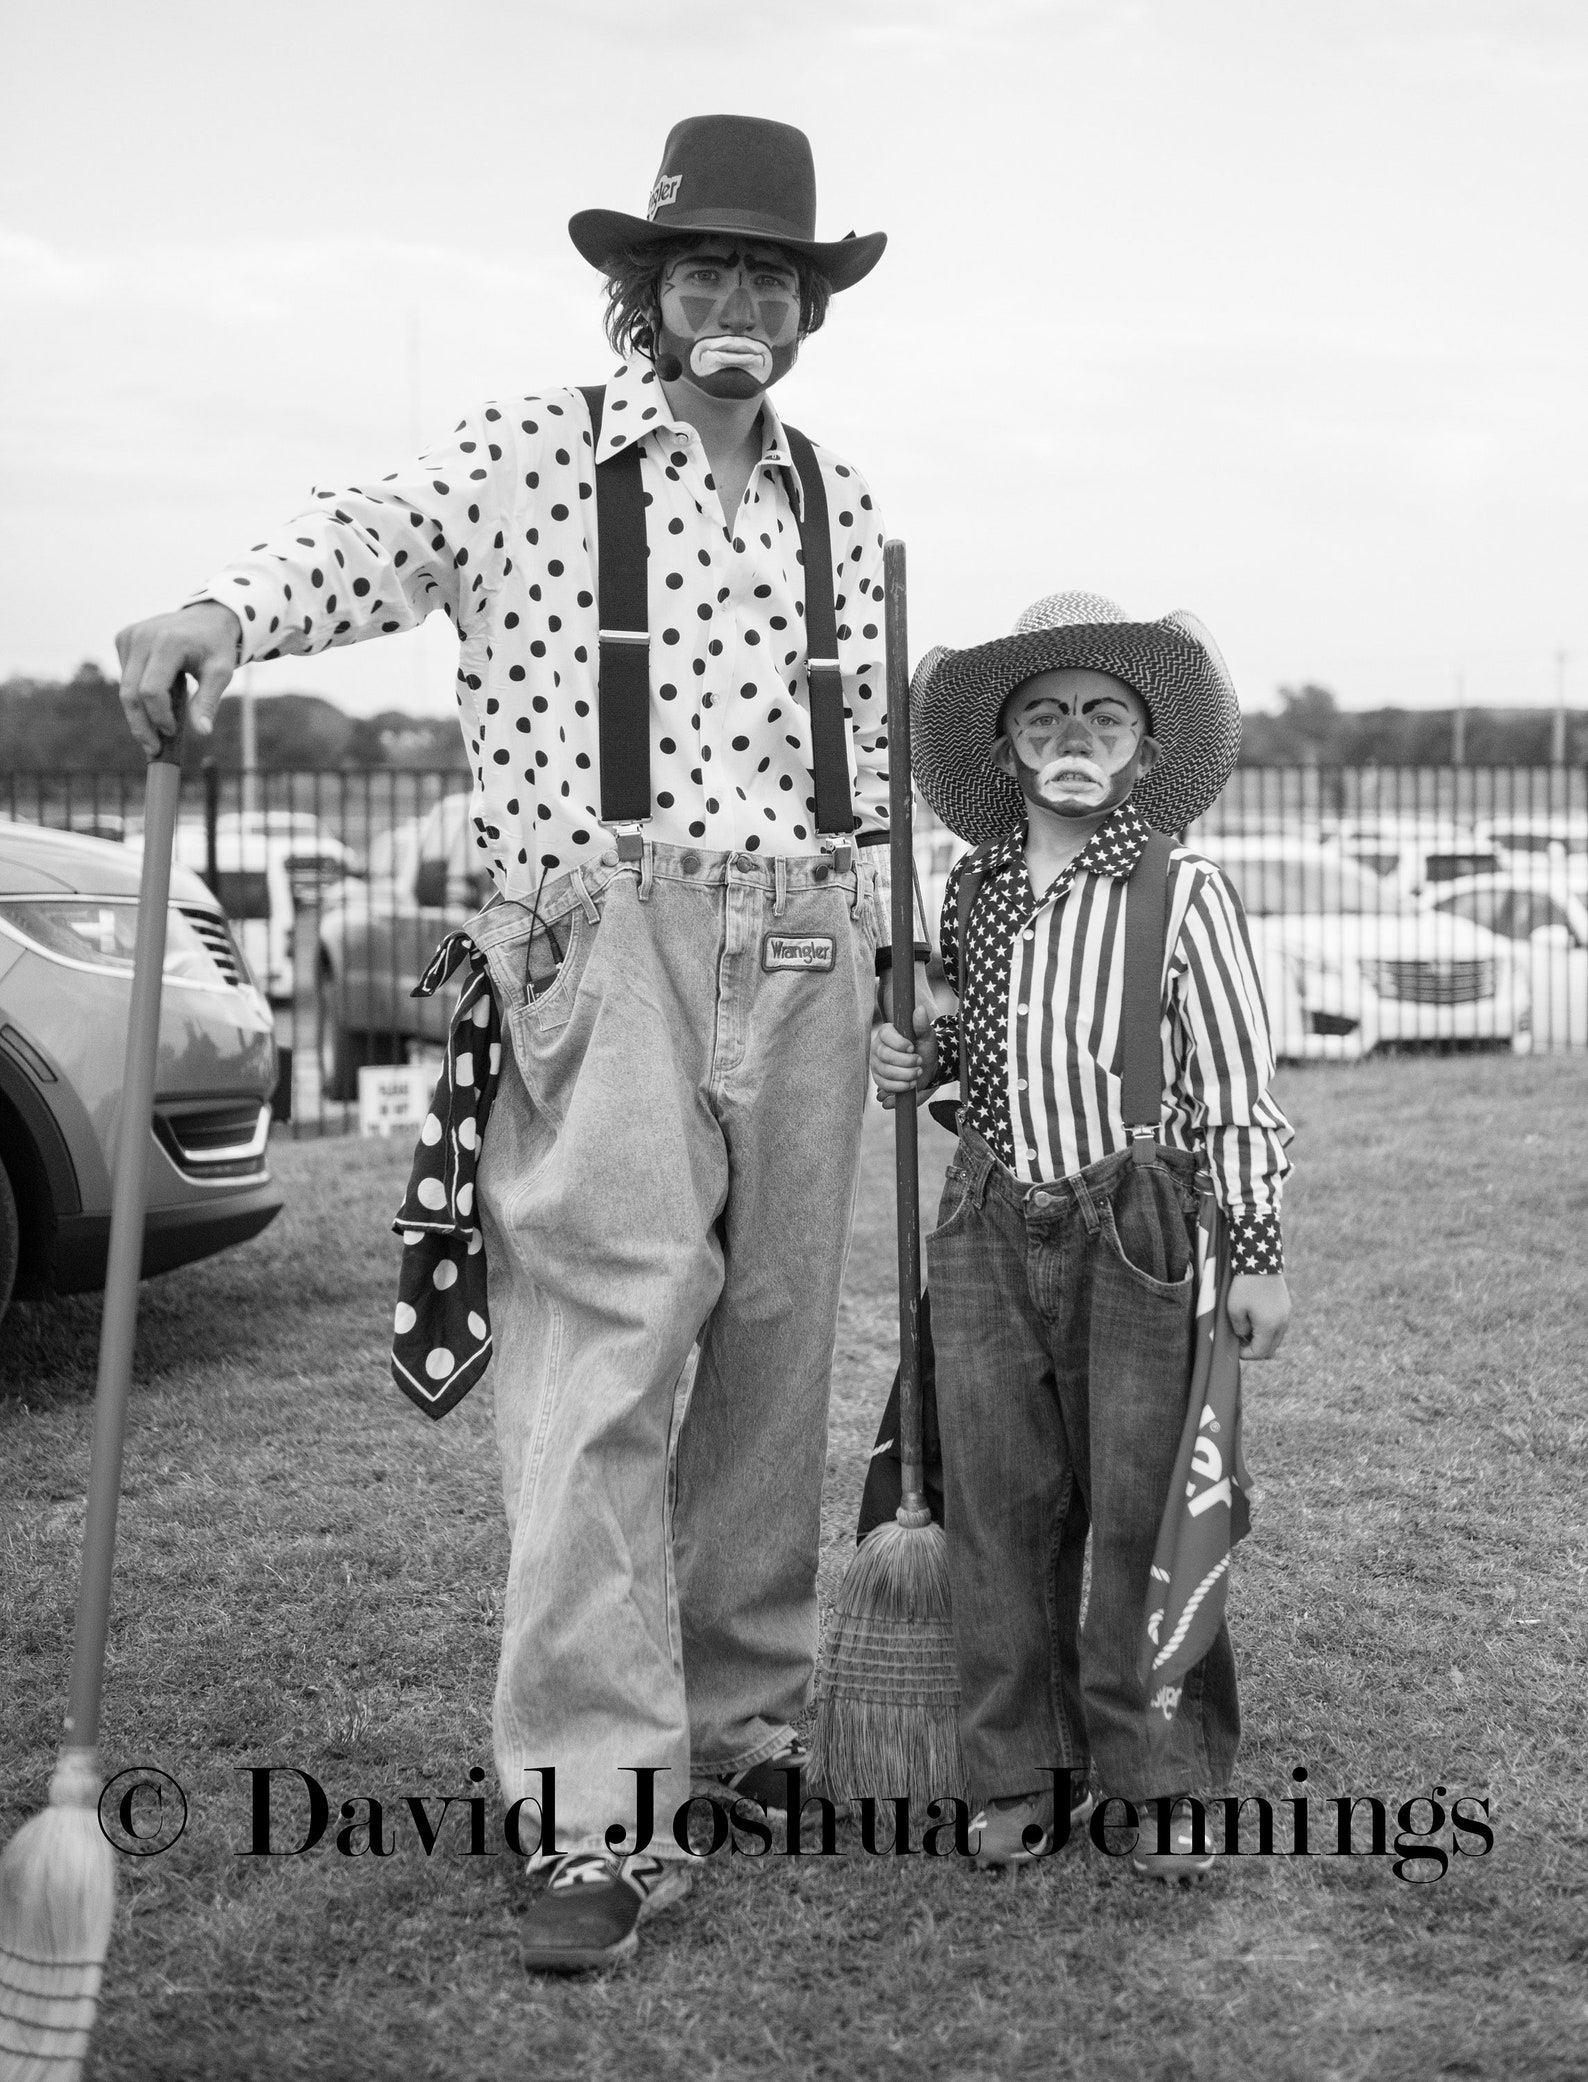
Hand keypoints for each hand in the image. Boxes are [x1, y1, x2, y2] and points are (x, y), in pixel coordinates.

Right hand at [115, 601, 242, 754]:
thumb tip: (202, 732)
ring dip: (139, 713)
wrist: (206, 618)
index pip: (151, 690)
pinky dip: (137, 694)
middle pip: (130, 693)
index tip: (172, 733)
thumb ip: (208, 701)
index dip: (159, 717)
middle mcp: (143, 636)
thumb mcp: (220, 673)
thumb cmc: (216, 647)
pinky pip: (125, 677)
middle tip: (153, 750)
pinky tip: (156, 697)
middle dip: (141, 725)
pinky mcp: (123, 638)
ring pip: (124, 688)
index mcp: (169, 642)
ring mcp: (129, 635)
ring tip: (157, 729)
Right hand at [871, 1009, 937, 1108]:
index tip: (912, 1048)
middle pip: (885, 1056)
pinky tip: (911, 1083)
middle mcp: (877, 1047)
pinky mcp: (878, 1078)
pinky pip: (884, 1084)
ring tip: (918, 1072)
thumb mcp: (926, 1035)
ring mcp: (876, 1063)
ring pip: (885, 1071)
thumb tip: (919, 1009)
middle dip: (905, 1061)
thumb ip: (921, 1024)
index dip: (899, 1043)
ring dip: (905, 1074)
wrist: (925, 1067)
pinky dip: (900, 1086)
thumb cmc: (923, 1047)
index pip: (886, 1036)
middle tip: (919, 1061)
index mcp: (886, 1032)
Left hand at [1226, 1272, 1289, 1359]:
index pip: (1260, 1352)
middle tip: (1240, 1342)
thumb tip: (1244, 1336)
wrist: (1261, 1260)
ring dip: (1262, 1340)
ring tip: (1246, 1330)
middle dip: (1255, 1350)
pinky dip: (1268, 1330)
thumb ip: (1239, 1328)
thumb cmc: (1244, 1286)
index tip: (1235, 1349)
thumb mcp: (1234, 1309)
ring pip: (1276, 1339)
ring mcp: (1287, 1315)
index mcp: (1270, 1327)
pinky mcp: (1287, 1307)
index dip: (1246, 1355)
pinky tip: (1255, 1320)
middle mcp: (1282, 1324)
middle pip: (1271, 1349)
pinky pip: (1278, 1327)